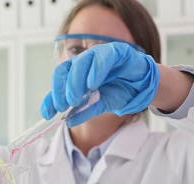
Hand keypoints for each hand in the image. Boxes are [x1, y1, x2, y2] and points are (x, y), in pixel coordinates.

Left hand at [40, 42, 159, 126]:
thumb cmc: (121, 91)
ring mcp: (99, 55)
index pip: (59, 81)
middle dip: (61, 89)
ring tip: (75, 98)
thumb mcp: (99, 105)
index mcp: (78, 73)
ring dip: (75, 82)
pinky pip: (102, 57)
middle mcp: (85, 62)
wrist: (145, 87)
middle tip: (63, 106)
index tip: (49, 113)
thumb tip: (67, 121)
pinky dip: (95, 70)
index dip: (51, 97)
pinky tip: (92, 84)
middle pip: (65, 70)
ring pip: (80, 62)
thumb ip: (84, 110)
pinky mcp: (115, 51)